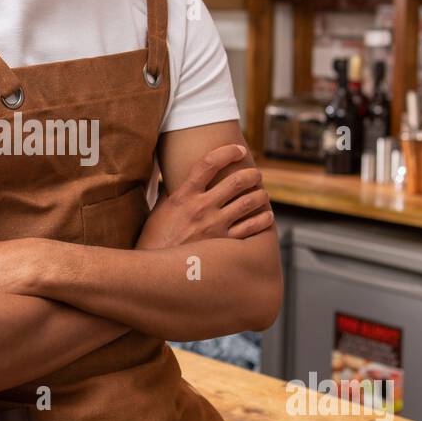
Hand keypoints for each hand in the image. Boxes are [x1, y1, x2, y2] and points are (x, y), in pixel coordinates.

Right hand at [136, 144, 273, 249]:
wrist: (155, 270)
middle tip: (255, 174)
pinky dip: (264, 219)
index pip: (209, 163)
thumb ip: (172, 191)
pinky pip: (252, 228)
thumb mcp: (159, 209)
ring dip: (261, 195)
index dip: (227, 151)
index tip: (238, 150)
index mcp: (184, 195)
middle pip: (237, 181)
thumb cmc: (154, 238)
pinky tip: (266, 216)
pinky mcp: (223, 245)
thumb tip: (176, 176)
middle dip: (252, 174)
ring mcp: (214, 227)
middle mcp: (201, 208)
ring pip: (249, 202)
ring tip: (262, 194)